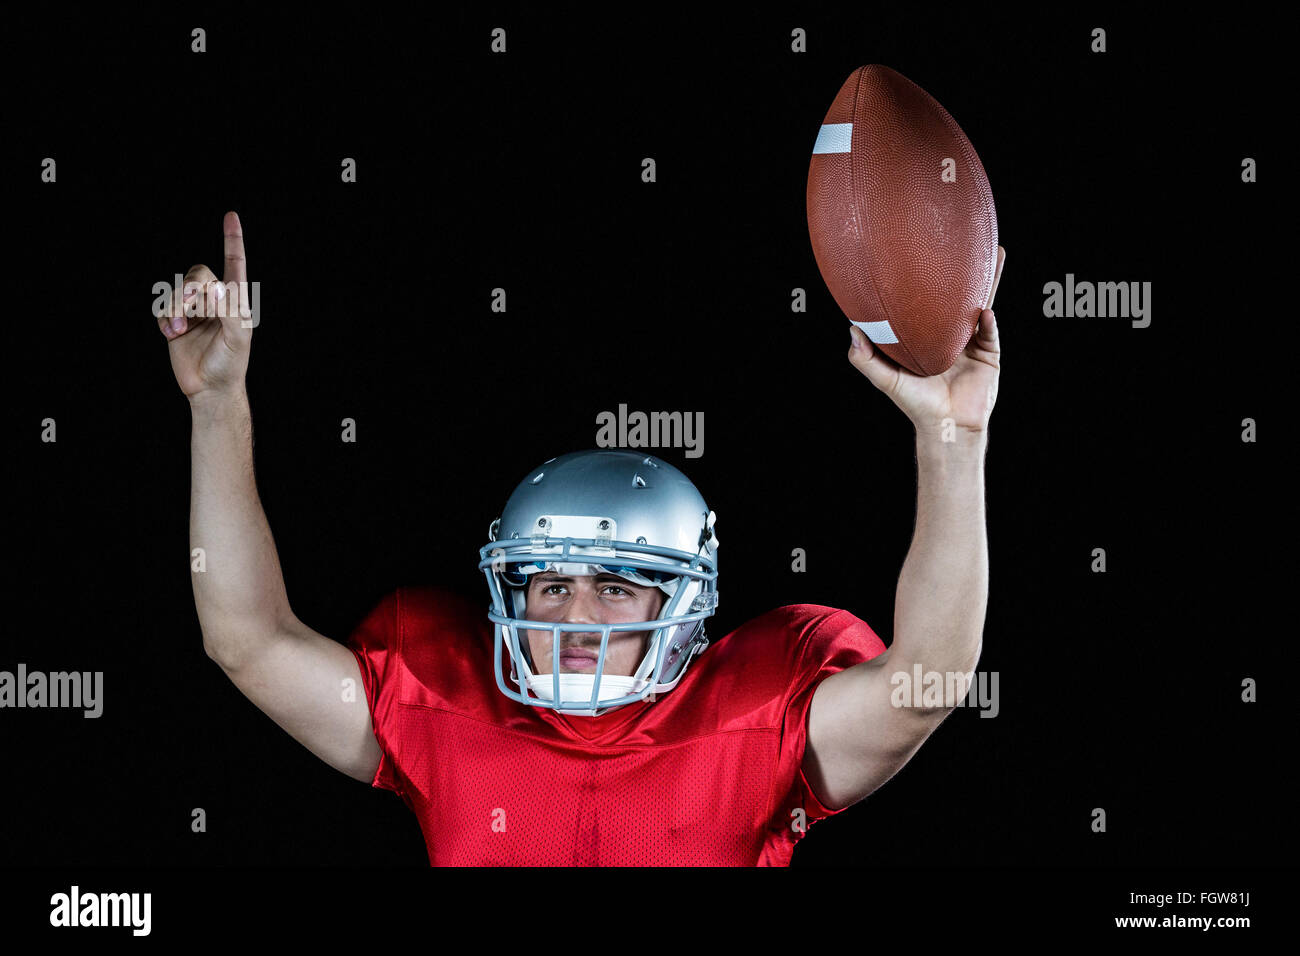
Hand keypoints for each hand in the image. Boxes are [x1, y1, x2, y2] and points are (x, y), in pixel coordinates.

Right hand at [158, 211, 252, 400]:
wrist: (209, 388)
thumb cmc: (230, 364)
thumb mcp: (237, 337)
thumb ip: (228, 310)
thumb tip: (215, 287)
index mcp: (235, 300)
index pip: (234, 264)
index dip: (232, 239)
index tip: (231, 215)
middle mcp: (214, 301)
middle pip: (198, 274)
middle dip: (191, 288)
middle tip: (189, 306)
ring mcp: (193, 310)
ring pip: (177, 290)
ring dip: (175, 307)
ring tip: (179, 329)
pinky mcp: (175, 322)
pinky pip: (163, 307)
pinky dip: (165, 318)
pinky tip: (172, 334)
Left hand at [847, 246, 1004, 434]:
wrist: (946, 426)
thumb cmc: (915, 404)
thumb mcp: (886, 380)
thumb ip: (865, 359)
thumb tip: (851, 329)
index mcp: (926, 335)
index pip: (926, 302)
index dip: (925, 281)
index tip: (919, 253)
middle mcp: (949, 334)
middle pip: (958, 295)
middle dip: (964, 269)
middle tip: (967, 239)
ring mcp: (971, 341)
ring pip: (981, 304)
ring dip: (989, 280)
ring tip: (996, 253)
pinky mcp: (989, 353)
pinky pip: (989, 332)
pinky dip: (987, 320)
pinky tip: (984, 311)